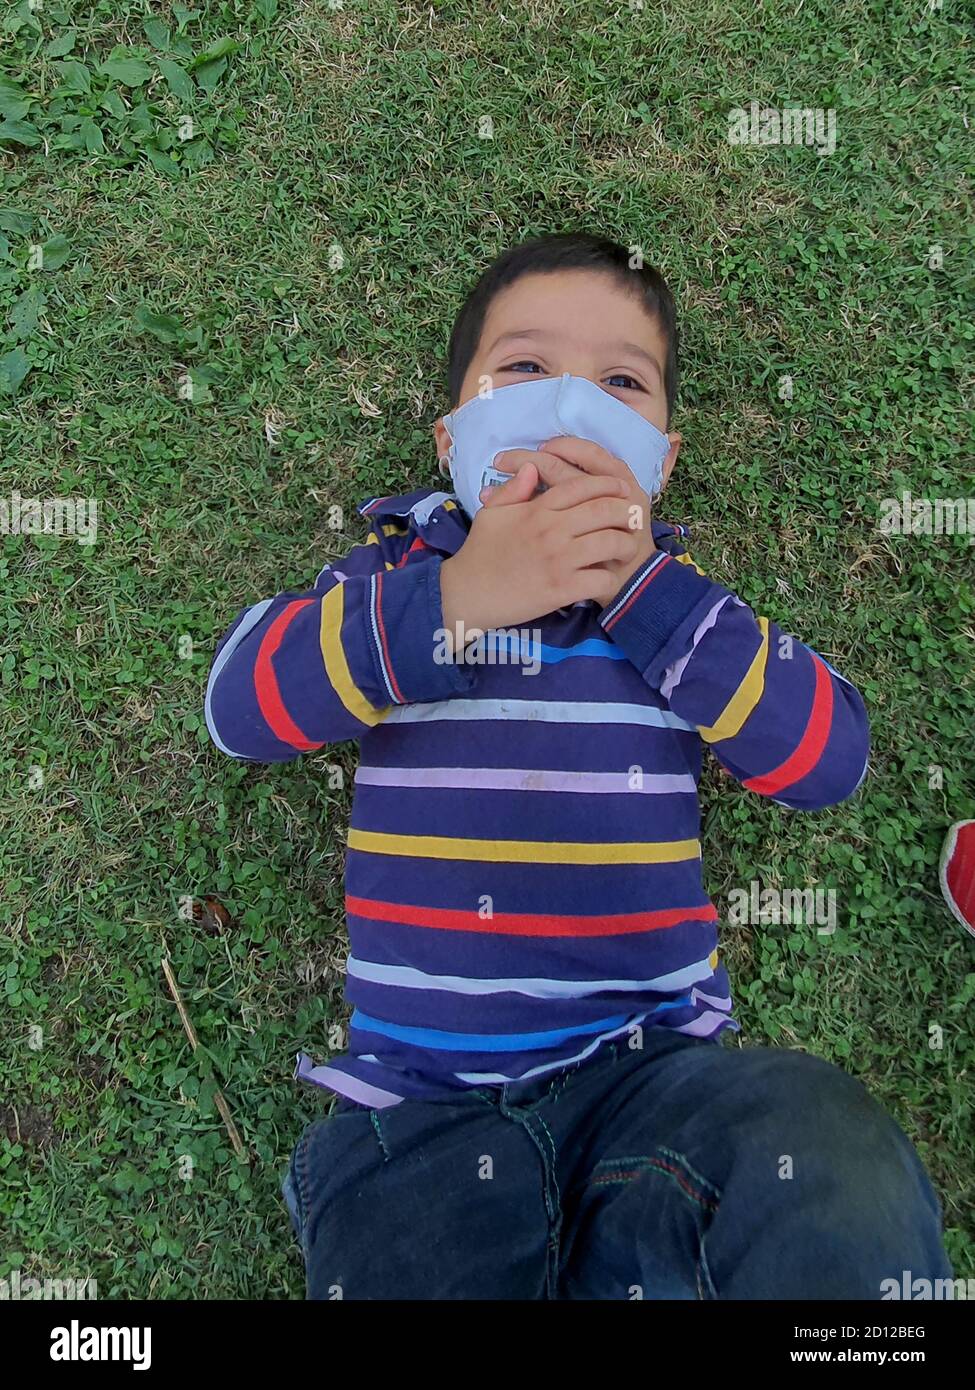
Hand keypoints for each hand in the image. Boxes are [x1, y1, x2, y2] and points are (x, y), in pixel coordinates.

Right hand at [490, 436, 656, 592]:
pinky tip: (608, 579)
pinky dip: (610, 579)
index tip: (621, 489)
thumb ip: (513, 489)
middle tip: (633, 519)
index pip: (581, 487)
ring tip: (626, 549)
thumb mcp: (491, 514)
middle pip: (603, 510)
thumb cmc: (479, 553)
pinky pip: (600, 580)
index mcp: (537, 510)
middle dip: (625, 511)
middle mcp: (551, 531)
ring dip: (625, 545)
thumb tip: (532, 467)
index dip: (606, 485)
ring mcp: (558, 560)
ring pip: (609, 543)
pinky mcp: (561, 590)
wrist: (466, 593)